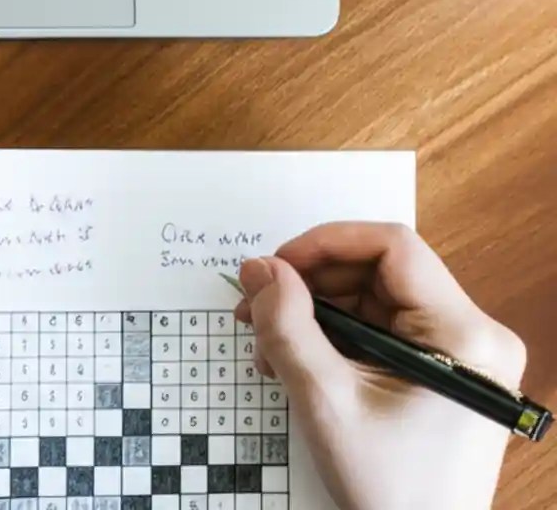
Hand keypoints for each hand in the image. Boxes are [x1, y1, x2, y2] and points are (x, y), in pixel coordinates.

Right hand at [233, 222, 525, 509]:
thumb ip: (288, 326)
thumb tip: (258, 269)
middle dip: (310, 286)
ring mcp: (459, 355)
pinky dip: (332, 339)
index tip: (273, 268)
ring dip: (314, 315)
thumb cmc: (391, 491)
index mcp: (465, 335)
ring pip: (373, 301)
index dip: (324, 244)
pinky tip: (295, 363)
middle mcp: (474, 335)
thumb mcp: (326, 402)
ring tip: (269, 349)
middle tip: (254, 309)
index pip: (393, 247)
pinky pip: (379, 332)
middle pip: (378, 273)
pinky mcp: (441, 373)